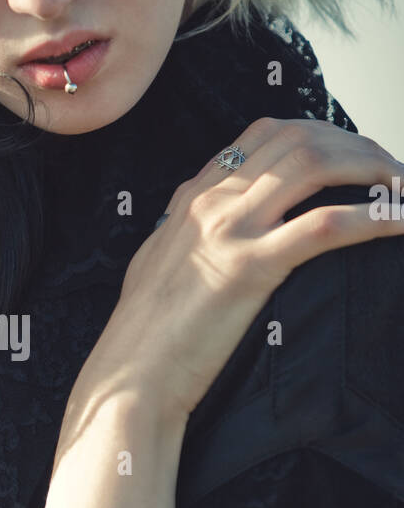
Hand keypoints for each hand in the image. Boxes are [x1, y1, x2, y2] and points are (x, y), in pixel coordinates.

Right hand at [81, 118, 403, 420]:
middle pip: (300, 139)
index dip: (321, 133)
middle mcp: (212, 201)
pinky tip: (402, 221)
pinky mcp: (250, 267)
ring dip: (372, 170)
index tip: (353, 155)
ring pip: (315, 165)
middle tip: (393, 173)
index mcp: (193, 197)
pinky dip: (374, 217)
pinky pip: (325, 225)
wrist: (130, 374)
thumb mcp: (161, 264)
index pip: (265, 133)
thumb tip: (219, 231)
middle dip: (358, 147)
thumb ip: (190, 234)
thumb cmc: (146, 335)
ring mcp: (230, 229)